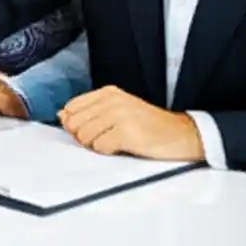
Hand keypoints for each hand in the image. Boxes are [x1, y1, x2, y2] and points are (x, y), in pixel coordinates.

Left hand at [58, 85, 205, 161]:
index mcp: (108, 93)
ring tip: (116, 142)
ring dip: (97, 145)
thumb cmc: (150, 126)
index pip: (71, 108)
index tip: (92, 130)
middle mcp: (112, 100)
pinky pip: (100, 147)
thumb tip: (62, 116)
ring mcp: (120, 115)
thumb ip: (90, 112)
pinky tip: (124, 147)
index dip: (75, 124)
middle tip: (106, 139)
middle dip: (84, 137)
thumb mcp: (119, 111)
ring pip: (84, 136)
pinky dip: (109, 152)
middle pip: (74, 124)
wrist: (183, 134)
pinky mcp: (127, 132)